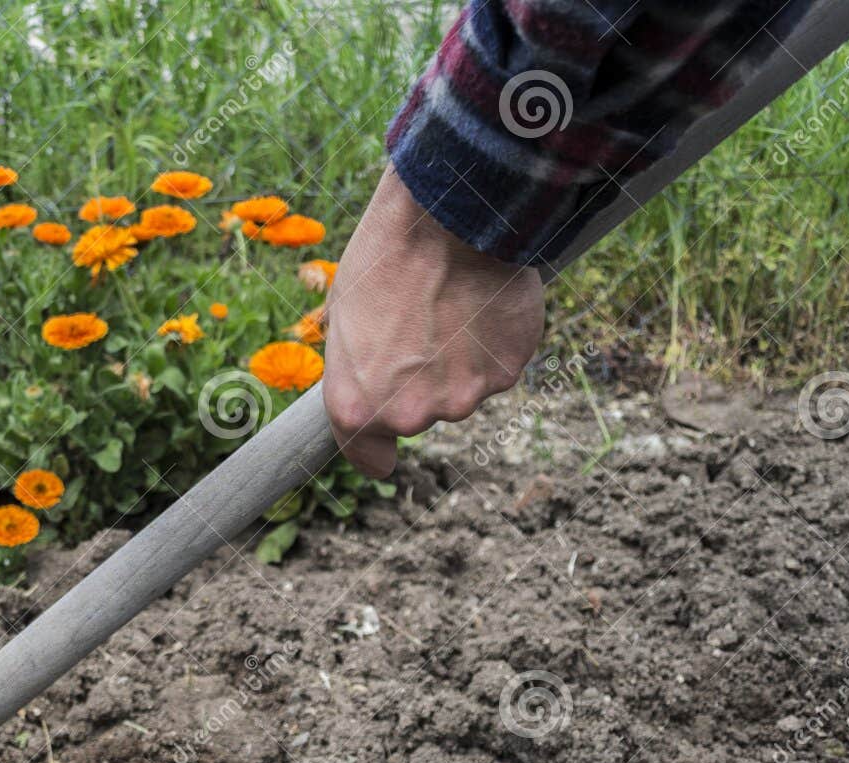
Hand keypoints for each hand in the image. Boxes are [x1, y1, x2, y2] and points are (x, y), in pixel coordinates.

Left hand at [321, 165, 544, 475]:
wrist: (445, 219)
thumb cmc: (382, 262)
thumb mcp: (343, 321)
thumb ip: (356, 374)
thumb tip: (370, 397)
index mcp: (358, 407)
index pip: (368, 456)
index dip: (375, 451)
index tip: (381, 454)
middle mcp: (409, 415)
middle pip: (418, 416)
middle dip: (418, 384)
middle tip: (419, 328)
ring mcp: (462, 398)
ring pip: (460, 391)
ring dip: (457, 362)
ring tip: (450, 308)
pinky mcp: (505, 375)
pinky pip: (496, 368)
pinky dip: (491, 345)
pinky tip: (480, 305)